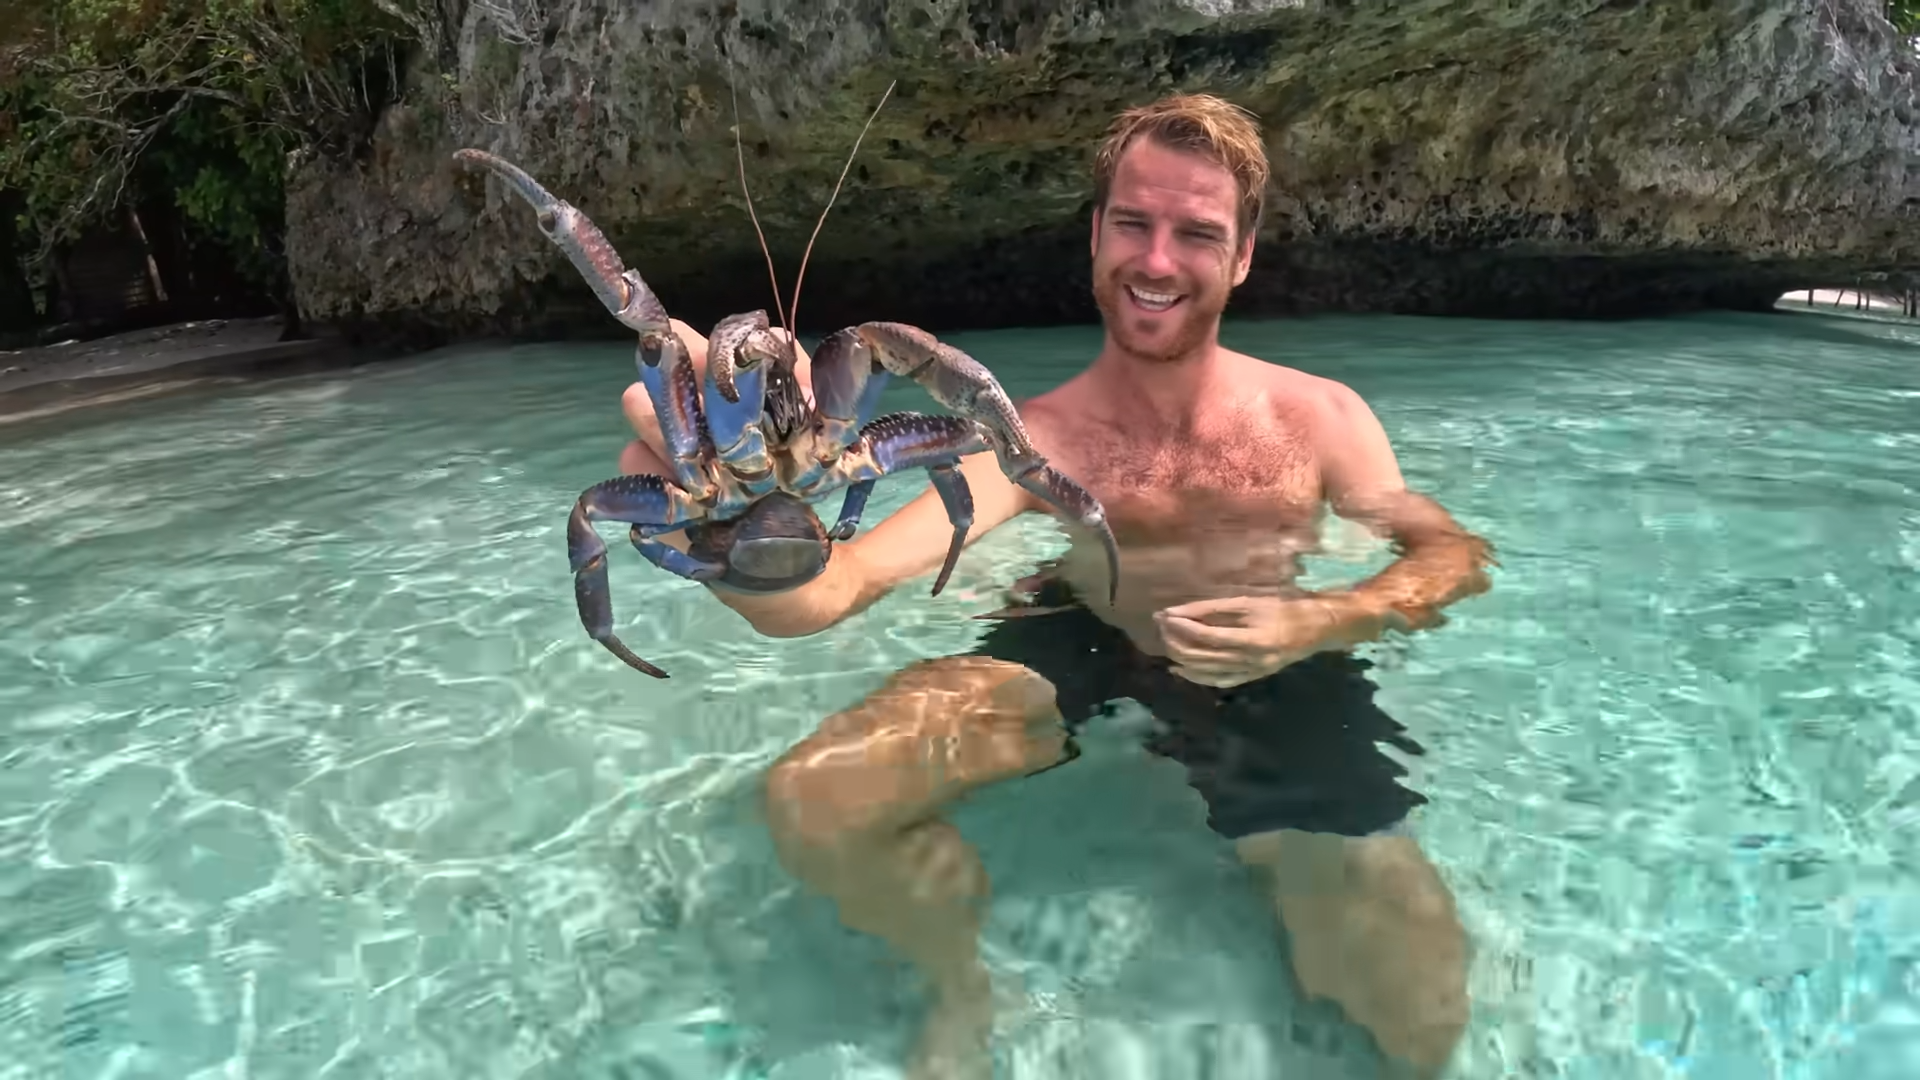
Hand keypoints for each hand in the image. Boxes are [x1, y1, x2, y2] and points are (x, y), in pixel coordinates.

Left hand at [1153, 594, 1352, 687]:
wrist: (1315, 630)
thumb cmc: (1282, 609)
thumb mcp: (1248, 602)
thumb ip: (1212, 609)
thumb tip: (1176, 613)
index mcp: (1253, 638)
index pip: (1207, 636)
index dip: (1182, 626)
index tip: (1163, 615)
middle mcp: (1252, 660)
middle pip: (1204, 657)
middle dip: (1177, 642)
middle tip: (1162, 627)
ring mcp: (1252, 673)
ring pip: (1208, 672)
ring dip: (1183, 660)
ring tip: (1166, 645)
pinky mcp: (1252, 678)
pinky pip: (1220, 681)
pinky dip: (1198, 677)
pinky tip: (1182, 669)